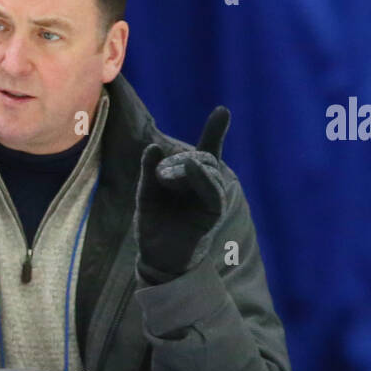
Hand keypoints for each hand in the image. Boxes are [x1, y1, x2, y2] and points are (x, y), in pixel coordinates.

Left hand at [134, 106, 229, 282]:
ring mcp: (210, 197)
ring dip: (189, 166)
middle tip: (160, 174)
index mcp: (190, 178)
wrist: (158, 260)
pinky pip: (213, 191)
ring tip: (169, 174)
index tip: (223, 111)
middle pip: (202, 158)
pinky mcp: (212, 212)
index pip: (205, 150)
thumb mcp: (146, 194)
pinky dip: (203, 178)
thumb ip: (149, 171)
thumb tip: (153, 146)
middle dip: (182, 159)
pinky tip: (193, 166)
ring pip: (208, 170)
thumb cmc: (154, 225)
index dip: (215, 132)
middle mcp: (203, 185)